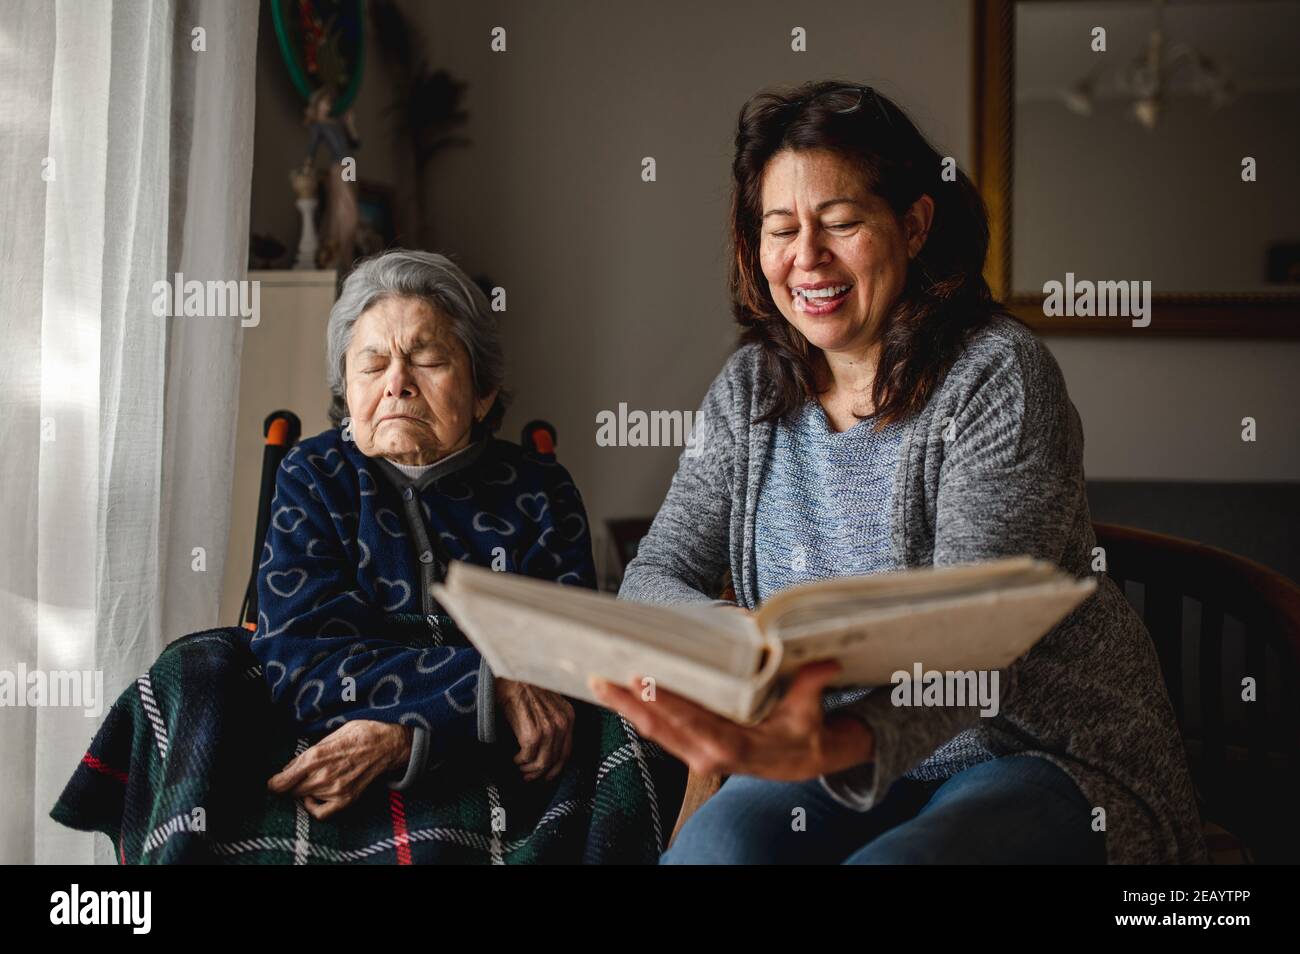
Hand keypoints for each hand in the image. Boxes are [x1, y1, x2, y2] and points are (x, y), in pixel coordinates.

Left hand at [267, 720, 411, 819]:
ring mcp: (334, 790)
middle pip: (291, 791)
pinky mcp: (346, 799)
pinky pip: (320, 813)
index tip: (273, 782)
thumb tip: (290, 767)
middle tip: (297, 775)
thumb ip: (309, 753)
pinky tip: (316, 796)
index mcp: (315, 757)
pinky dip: (314, 807)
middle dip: (290, 784)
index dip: (273, 783)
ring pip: (304, 798)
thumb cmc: (360, 733)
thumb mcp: (330, 734)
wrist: (389, 744)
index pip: (281, 782)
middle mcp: (322, 776)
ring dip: (303, 791)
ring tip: (312, 779)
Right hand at [495, 678, 574, 781]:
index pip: (566, 753)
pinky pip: (527, 756)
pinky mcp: (533, 732)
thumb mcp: (547, 704)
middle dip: (539, 773)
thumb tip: (545, 752)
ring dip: (527, 769)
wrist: (511, 677)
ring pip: (541, 762)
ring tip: (518, 767)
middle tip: (526, 776)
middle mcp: (563, 723)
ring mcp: (549, 728)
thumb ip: (551, 724)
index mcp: (568, 716)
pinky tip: (513, 758)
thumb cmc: (524, 689)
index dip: (554, 769)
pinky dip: (518, 761)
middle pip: (554, 761)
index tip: (544, 776)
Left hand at [589, 661, 873, 780]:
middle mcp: (708, 754)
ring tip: (599, 683)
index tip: (642, 683)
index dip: (666, 703)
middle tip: (601, 679)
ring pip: (653, 731)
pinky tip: (620, 695)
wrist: (803, 760)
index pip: (692, 723)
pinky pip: (659, 731)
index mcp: (732, 746)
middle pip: (661, 728)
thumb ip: (812, 686)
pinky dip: (638, 713)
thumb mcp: (810, 711)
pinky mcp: (691, 748)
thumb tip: (824, 664)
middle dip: (629, 704)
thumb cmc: (804, 732)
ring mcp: (696, 754)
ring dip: (626, 708)